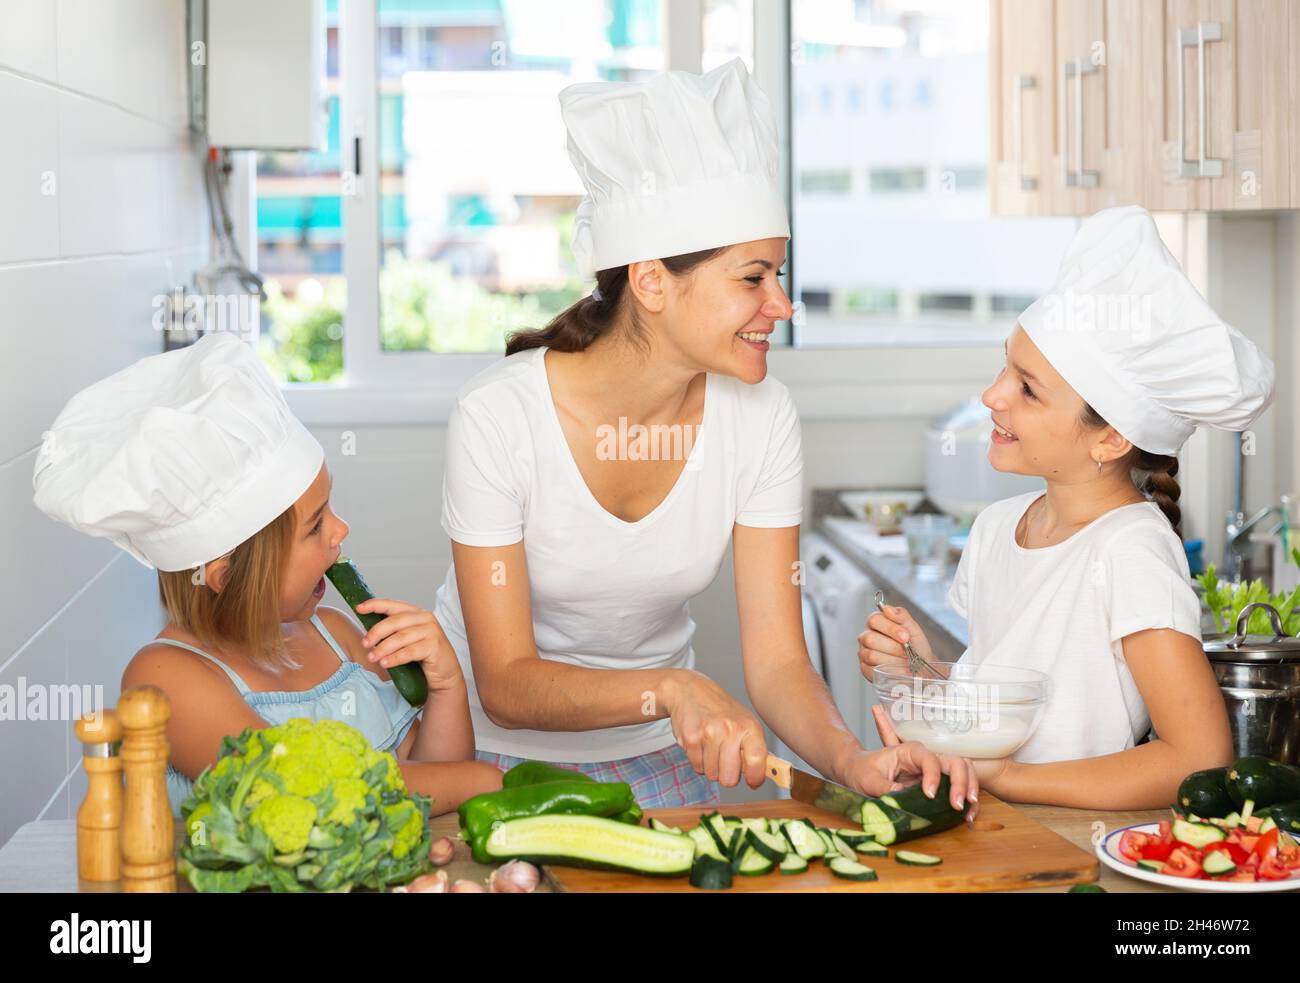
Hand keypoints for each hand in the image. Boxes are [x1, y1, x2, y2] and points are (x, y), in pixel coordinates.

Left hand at [355, 598, 462, 694]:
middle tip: (365, 644)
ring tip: (372, 657)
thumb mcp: (407, 638)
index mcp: (416, 613)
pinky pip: (410, 651)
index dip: (375, 605)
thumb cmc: (422, 655)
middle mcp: (425, 618)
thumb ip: (393, 632)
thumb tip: (368, 632)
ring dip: (383, 648)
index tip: (359, 608)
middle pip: (395, 621)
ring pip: (401, 637)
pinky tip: (385, 663)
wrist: (444, 672)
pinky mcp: (434, 646)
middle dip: (377, 632)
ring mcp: (432, 631)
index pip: (393, 605)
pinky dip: (395, 658)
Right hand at [663, 671, 767, 789]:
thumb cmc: (720, 710)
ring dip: (711, 767)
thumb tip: (764, 775)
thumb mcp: (744, 722)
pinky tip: (700, 744)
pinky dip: (698, 760)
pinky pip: (697, 767)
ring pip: (712, 775)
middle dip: (727, 775)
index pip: (757, 759)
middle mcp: (730, 729)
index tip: (753, 781)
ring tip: (711, 748)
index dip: (756, 777)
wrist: (690, 691)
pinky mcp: (691, 739)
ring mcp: (709, 734)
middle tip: (726, 760)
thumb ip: (754, 748)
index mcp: (749, 726)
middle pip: (730, 778)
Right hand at [857, 603, 935, 676]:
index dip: (890, 628)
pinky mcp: (865, 669)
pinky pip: (871, 670)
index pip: (874, 620)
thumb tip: (888, 608)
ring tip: (904, 661)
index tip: (906, 636)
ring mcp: (864, 653)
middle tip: (906, 651)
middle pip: (870, 638)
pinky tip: (898, 669)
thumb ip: (901, 616)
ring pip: (870, 655)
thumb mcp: (913, 628)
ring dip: (892, 659)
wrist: (922, 668)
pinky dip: (888, 670)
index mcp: (877, 623)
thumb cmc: (916, 646)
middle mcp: (867, 637)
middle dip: (893, 646)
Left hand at [862, 703, 980, 818]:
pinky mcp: (938, 783)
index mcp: (909, 751)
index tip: (928, 795)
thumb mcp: (868, 780)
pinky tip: (966, 817)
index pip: (929, 759)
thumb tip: (901, 796)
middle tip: (957, 805)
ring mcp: (935, 770)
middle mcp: (926, 758)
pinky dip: (968, 800)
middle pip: (954, 763)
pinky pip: (960, 787)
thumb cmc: (862, 770)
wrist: (858, 771)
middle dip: (961, 783)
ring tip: (967, 810)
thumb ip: (883, 788)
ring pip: (964, 771)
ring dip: (971, 789)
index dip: (932, 776)